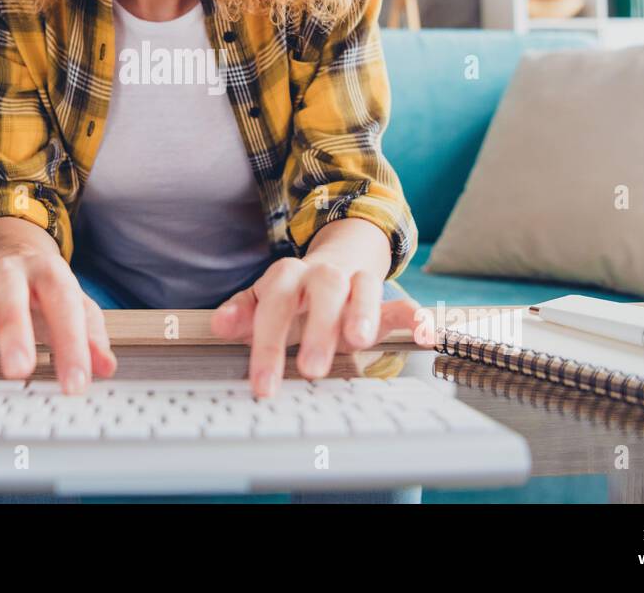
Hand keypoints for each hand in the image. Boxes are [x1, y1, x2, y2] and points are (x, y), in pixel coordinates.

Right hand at [0, 249, 116, 393]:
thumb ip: (91, 334)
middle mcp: (11, 274)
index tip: (78, 383)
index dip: (73, 346)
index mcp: (49, 275)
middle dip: (15, 330)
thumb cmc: (48, 287)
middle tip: (18, 369)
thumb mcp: (76, 304)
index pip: (65, 307)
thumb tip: (106, 367)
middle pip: (12, 295)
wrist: (16, 244)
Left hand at [210, 256, 430, 396]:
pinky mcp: (384, 300)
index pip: (274, 304)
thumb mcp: (266, 299)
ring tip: (359, 340)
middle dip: (318, 327)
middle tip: (312, 368)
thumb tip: (218, 324)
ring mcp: (357, 284)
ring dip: (362, 312)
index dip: (267, 344)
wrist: (337, 258)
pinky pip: (403, 303)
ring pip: (364, 287)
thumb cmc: (295, 293)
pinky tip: (424, 336)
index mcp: (288, 277)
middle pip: (323, 289)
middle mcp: (324, 275)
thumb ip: (244, 312)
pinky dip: (416, 317)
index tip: (263, 385)